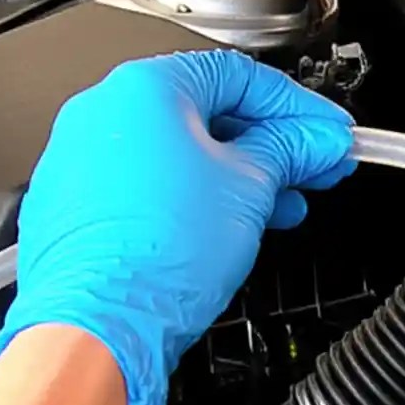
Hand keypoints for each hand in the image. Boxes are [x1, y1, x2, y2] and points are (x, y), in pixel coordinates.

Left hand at [0, 50, 355, 404]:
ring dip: (240, 173)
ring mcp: (82, 158)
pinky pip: (150, 184)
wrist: (96, 327)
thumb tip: (315, 142)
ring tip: (282, 203)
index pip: (240, 77)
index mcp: (144, 89)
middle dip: (273, 142)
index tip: (328, 131)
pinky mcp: (76, 205)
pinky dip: (196, 196)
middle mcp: (103, 112)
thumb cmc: (157, 257)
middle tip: (315, 165)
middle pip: (208, 112)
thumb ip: (290, 152)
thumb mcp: (250, 190)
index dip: (299, 106)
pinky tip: (230, 223)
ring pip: (181, 151)